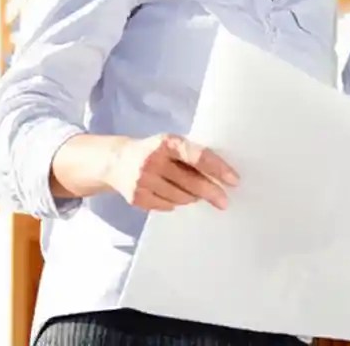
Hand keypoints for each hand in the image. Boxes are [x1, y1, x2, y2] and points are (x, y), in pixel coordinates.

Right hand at [104, 134, 238, 211]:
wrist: (116, 161)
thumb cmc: (154, 151)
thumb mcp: (171, 145)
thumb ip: (191, 156)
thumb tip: (220, 178)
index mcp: (167, 143)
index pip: (198, 156)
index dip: (218, 169)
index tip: (234, 181)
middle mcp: (153, 161)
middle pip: (191, 182)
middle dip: (211, 193)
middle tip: (224, 201)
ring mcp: (143, 181)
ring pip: (180, 197)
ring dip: (192, 197)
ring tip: (191, 192)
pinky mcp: (136, 198)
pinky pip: (167, 206)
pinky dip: (175, 202)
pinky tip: (171, 194)